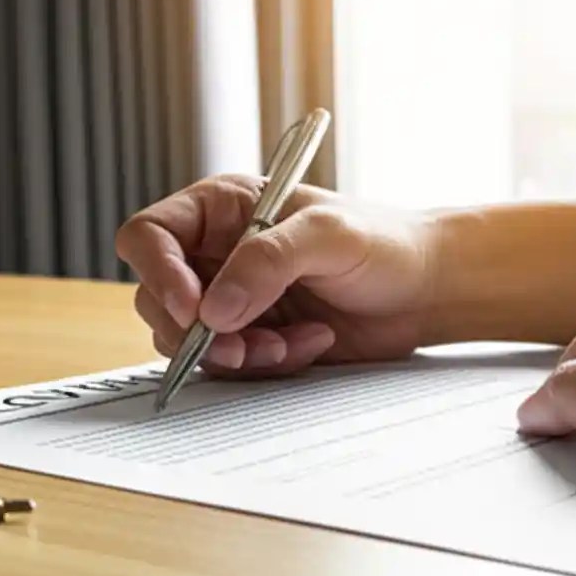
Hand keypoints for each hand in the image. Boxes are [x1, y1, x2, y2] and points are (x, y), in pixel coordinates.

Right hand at [115, 174, 435, 376]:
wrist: (425, 290)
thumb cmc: (384, 242)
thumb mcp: (327, 234)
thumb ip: (265, 261)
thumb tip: (213, 309)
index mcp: (220, 210)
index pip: (150, 236)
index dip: (157, 272)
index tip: (191, 307)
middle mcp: (215, 254)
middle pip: (156, 297)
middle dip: (193, 330)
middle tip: (238, 344)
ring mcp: (230, 299)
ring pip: (186, 340)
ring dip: (233, 352)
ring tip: (287, 342)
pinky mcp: (250, 338)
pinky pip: (229, 365)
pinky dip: (265, 363)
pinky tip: (308, 342)